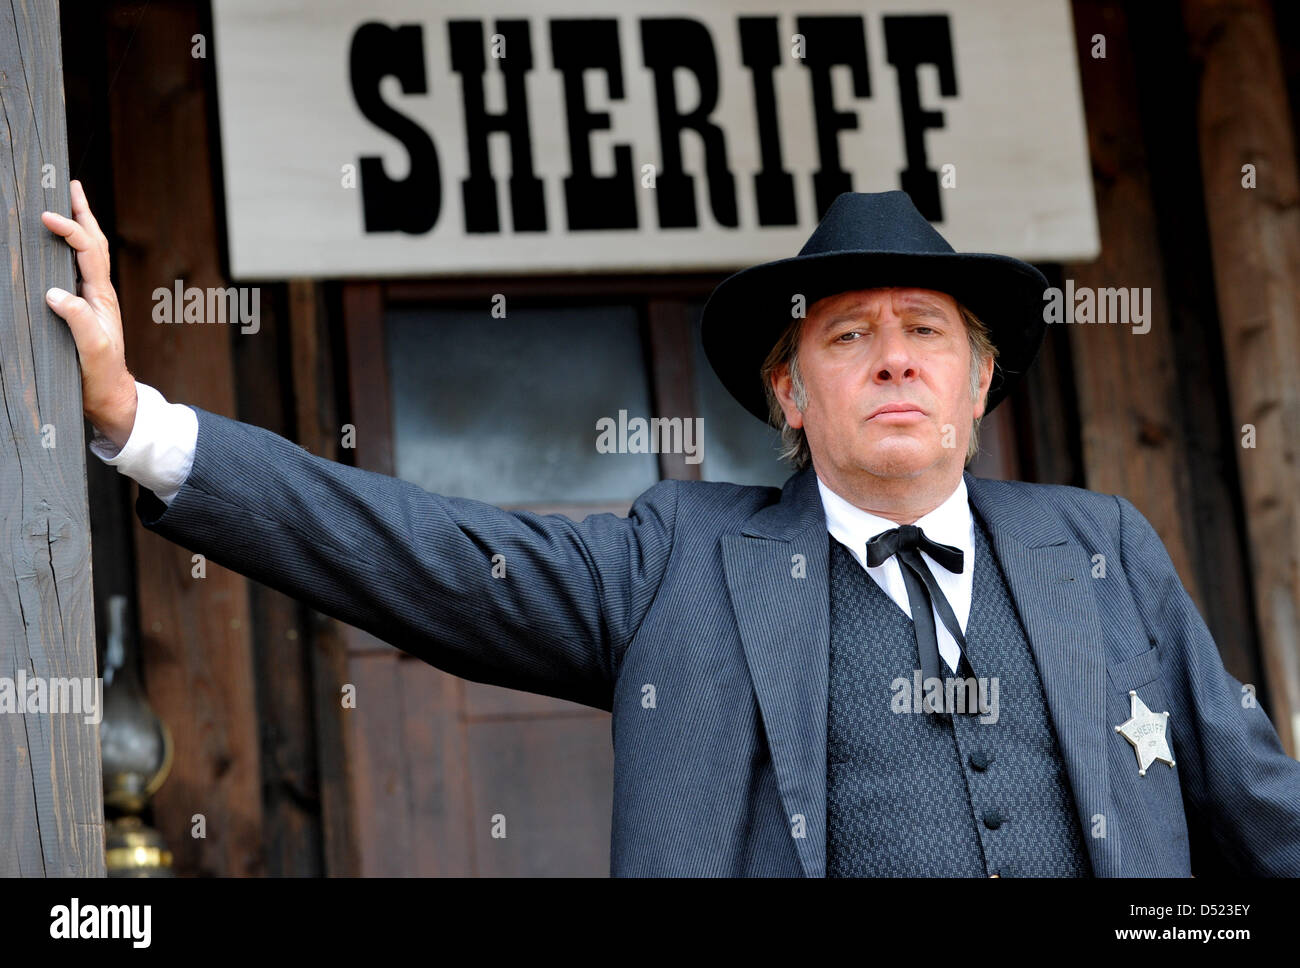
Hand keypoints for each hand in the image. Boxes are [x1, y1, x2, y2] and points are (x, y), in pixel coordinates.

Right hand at [41, 179, 136, 449]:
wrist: (109, 396)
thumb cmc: (100, 374)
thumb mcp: (90, 348)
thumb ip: (77, 320)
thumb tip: (56, 293)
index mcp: (101, 296)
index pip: (87, 251)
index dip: (70, 229)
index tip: (47, 216)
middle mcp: (99, 293)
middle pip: (93, 244)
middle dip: (82, 213)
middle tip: (71, 186)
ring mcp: (92, 300)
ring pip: (87, 255)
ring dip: (79, 226)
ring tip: (69, 202)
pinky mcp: (83, 310)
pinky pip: (76, 271)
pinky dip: (69, 250)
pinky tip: (59, 247)